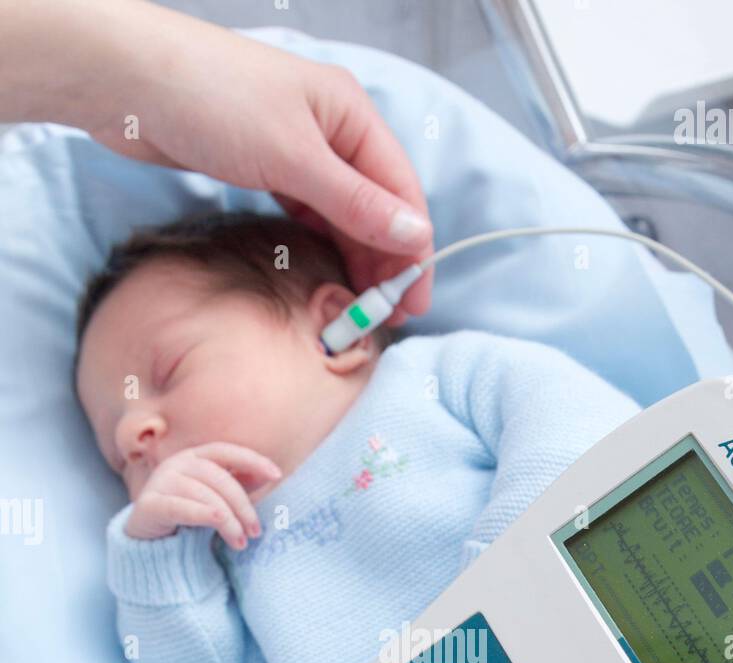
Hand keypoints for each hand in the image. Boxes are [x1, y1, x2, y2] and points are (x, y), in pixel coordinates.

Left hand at [69, 2, 433, 323]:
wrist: (129, 82)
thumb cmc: (213, 100)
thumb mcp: (293, 158)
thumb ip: (355, 203)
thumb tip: (414, 236)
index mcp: (351, 114)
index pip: (401, 191)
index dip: (413, 250)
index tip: (412, 303)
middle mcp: (332, 130)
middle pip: (377, 206)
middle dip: (387, 261)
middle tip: (386, 320)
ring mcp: (299, 149)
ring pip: (344, 214)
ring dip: (356, 258)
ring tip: (360, 308)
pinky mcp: (267, 166)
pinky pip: (311, 213)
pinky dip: (324, 244)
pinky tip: (329, 273)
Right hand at [124, 443, 280, 548]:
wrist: (149, 539)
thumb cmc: (189, 514)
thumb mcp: (217, 498)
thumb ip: (240, 484)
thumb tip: (268, 474)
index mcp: (194, 456)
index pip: (226, 452)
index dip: (252, 460)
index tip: (277, 474)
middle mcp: (176, 464)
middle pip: (218, 477)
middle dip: (243, 505)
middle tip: (256, 531)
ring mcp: (160, 482)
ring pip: (203, 494)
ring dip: (228, 519)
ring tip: (241, 541)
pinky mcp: (149, 504)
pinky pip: (180, 507)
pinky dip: (203, 513)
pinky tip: (220, 522)